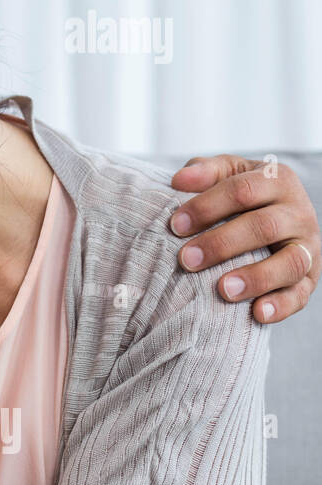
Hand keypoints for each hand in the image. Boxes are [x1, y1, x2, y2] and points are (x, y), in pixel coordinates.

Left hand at [169, 154, 318, 322]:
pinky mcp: (309, 279)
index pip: (243, 190)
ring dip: (256, 278)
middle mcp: (298, 213)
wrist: (274, 216)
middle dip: (222, 244)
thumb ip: (206, 171)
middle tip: (186, 259)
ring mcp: (308, 248)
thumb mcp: (227, 174)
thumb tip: (179, 180)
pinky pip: (300, 295)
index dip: (208, 206)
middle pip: (264, 227)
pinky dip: (282, 306)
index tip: (175, 225)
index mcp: (278, 181)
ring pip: (290, 263)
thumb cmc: (239, 194)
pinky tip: (257, 314)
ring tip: (222, 290)